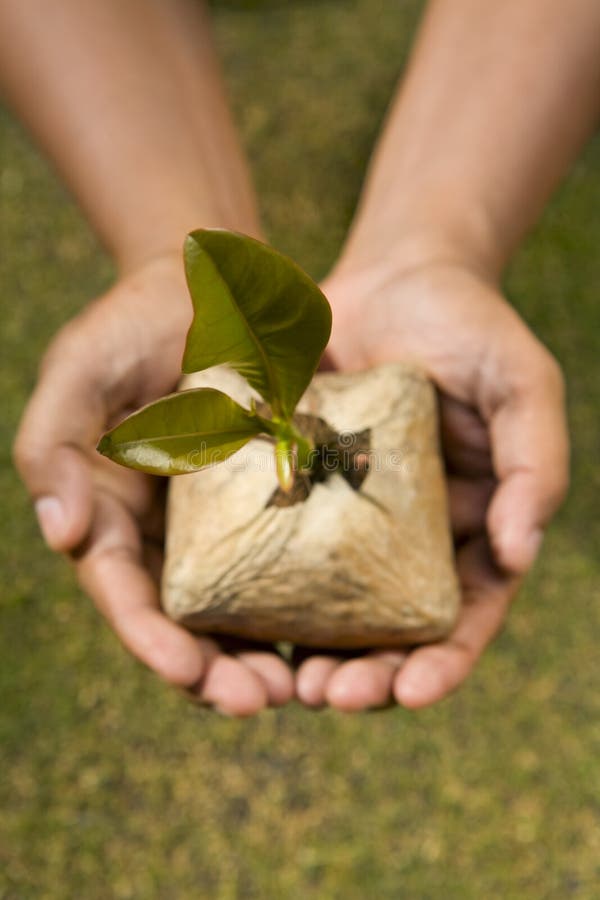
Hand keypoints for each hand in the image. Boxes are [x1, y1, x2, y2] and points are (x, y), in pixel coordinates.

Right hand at [13, 253, 293, 714]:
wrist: (214, 286)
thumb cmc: (135, 321)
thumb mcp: (80, 368)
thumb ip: (55, 443)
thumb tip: (62, 534)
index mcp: (112, 514)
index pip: (124, 595)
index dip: (152, 643)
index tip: (190, 675)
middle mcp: (167, 533)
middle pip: (186, 623)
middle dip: (217, 672)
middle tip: (262, 699)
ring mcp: (226, 523)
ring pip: (244, 609)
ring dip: (270, 655)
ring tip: (309, 685)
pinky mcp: (280, 501)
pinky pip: (299, 561)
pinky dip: (316, 600)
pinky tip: (350, 625)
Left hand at [294, 255, 568, 710]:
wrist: (396, 274)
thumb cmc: (471, 328)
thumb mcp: (523, 387)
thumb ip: (535, 465)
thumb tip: (518, 555)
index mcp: (468, 529)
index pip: (463, 618)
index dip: (443, 665)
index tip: (413, 692)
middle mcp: (404, 537)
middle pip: (388, 631)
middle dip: (365, 676)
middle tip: (329, 695)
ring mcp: (343, 517)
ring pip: (324, 606)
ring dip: (304, 652)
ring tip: (279, 680)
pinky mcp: (292, 487)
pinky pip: (270, 545)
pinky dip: (256, 586)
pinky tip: (231, 612)